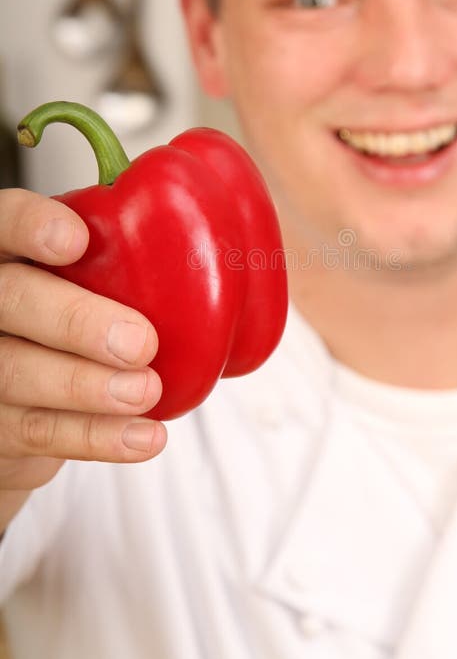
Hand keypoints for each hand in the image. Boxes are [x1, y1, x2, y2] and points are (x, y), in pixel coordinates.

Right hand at [0, 188, 166, 500]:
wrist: (21, 407)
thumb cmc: (69, 325)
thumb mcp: (85, 282)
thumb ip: (123, 261)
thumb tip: (231, 244)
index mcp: (6, 255)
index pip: (0, 222)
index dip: (30, 226)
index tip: (77, 240)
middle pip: (9, 300)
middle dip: (75, 320)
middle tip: (140, 342)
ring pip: (17, 373)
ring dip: (89, 386)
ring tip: (147, 392)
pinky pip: (40, 432)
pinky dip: (97, 436)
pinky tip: (144, 436)